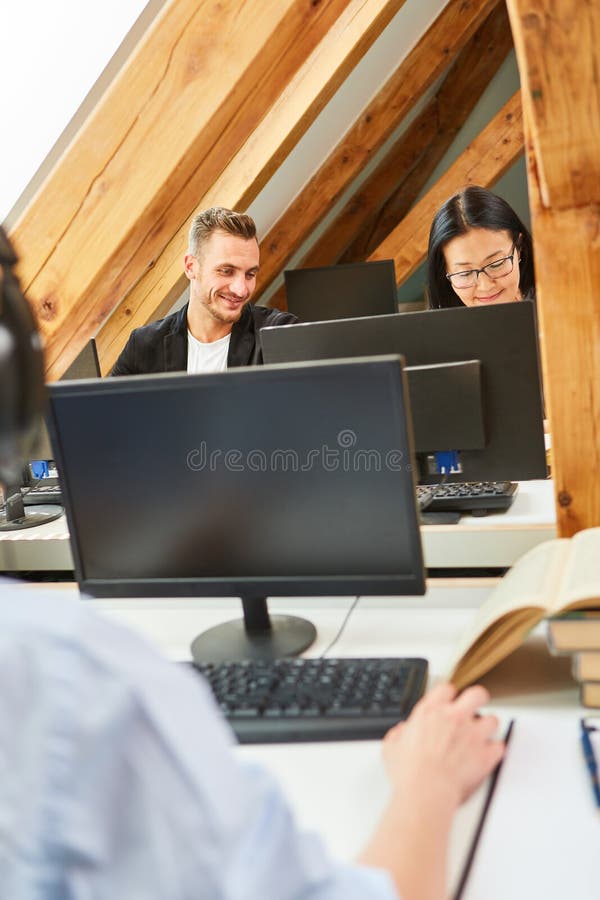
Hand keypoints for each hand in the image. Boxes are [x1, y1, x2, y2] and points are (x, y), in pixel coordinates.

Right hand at [382, 682, 504, 809]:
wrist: (426, 792)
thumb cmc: (410, 772)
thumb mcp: (392, 747)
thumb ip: (399, 734)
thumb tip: (401, 733)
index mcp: (431, 712)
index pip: (446, 689)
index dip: (448, 695)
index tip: (447, 702)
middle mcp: (455, 718)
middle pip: (477, 694)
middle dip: (477, 699)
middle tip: (473, 707)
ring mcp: (473, 735)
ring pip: (492, 720)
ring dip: (488, 727)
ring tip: (481, 735)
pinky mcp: (485, 755)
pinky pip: (499, 746)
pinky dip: (495, 751)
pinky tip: (488, 754)